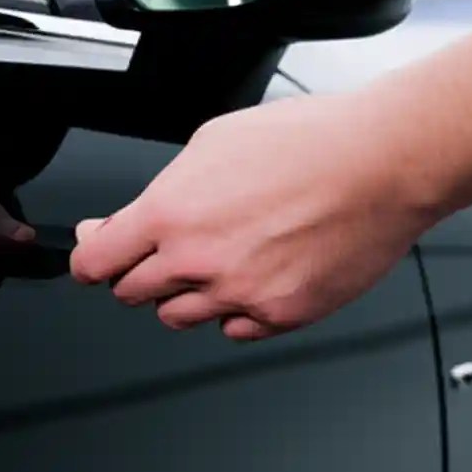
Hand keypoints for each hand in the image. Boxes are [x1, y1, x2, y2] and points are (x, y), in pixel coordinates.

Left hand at [69, 93, 439, 340]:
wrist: (380, 162)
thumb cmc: (305, 141)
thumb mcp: (210, 143)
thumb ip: (160, 190)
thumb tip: (120, 220)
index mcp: (169, 214)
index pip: (95, 263)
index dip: (90, 259)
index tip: (95, 256)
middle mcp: (197, 261)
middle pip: (132, 292)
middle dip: (138, 271)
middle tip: (166, 247)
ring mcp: (239, 294)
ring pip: (178, 317)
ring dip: (184, 293)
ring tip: (220, 255)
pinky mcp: (280, 315)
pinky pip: (235, 330)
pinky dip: (235, 310)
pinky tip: (254, 275)